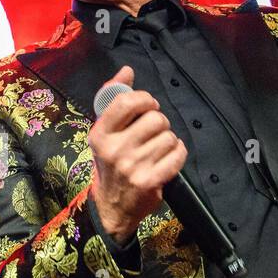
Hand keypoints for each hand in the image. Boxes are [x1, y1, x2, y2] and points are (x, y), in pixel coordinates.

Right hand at [88, 65, 187, 244]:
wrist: (112, 207)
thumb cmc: (110, 163)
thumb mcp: (105, 132)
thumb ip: (114, 99)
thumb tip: (127, 71)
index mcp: (100, 134)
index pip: (126, 102)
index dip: (144, 99)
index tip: (148, 106)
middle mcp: (114, 149)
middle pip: (155, 118)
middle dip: (159, 123)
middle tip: (152, 133)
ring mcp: (132, 167)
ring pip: (169, 136)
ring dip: (168, 140)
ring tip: (157, 149)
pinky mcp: (150, 181)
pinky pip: (178, 154)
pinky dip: (178, 154)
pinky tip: (168, 158)